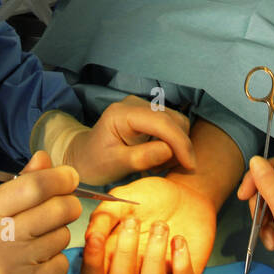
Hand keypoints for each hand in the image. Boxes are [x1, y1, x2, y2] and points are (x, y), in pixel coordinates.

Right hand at [0, 151, 80, 273]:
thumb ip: (18, 185)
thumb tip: (45, 158)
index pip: (32, 187)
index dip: (59, 178)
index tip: (70, 176)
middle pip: (56, 209)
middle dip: (70, 203)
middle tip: (66, 205)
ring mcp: (13, 269)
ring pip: (62, 236)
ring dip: (58, 233)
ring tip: (38, 240)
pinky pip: (61, 263)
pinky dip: (55, 260)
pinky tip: (36, 265)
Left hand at [66, 95, 195, 186]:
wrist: (84, 157)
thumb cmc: (95, 162)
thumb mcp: (115, 164)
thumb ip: (141, 157)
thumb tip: (169, 150)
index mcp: (123, 113)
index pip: (162, 122)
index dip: (180, 143)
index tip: (190, 165)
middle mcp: (135, 104)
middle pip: (174, 120)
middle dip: (179, 146)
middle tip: (167, 169)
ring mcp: (143, 107)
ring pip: (177, 123)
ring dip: (176, 146)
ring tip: (158, 165)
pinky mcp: (149, 115)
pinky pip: (172, 127)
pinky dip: (172, 144)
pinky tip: (157, 158)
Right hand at [81, 175, 215, 273]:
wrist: (185, 191)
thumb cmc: (149, 199)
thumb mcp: (122, 199)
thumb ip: (103, 216)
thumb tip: (90, 237)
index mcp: (111, 256)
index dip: (92, 265)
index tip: (97, 239)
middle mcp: (133, 272)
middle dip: (125, 254)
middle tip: (133, 221)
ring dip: (154, 257)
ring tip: (160, 226)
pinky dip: (181, 264)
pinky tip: (179, 239)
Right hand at [238, 156, 273, 273]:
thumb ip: (270, 187)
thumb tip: (255, 161)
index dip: (257, 179)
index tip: (243, 196)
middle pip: (271, 186)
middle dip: (262, 207)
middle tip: (261, 226)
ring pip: (271, 204)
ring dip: (265, 223)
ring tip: (273, 241)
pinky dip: (272, 231)